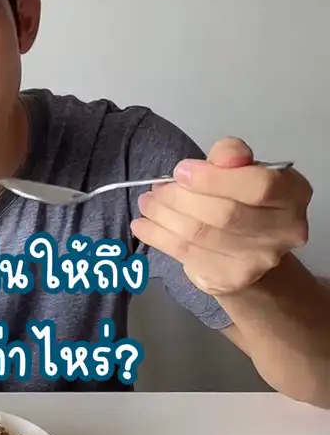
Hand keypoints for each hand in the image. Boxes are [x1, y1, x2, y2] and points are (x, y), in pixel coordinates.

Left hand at [130, 137, 312, 295]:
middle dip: (181, 198)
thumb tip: (221, 157)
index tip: (181, 171)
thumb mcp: (240, 168)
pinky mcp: (230, 279)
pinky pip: (186, 254)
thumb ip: (231, 155)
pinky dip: (158, 236)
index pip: (258, 186)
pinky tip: (142, 226)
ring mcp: (258, 260)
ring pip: (200, 234)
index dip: (214, 178)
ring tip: (146, 203)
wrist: (248, 248)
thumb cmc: (241, 198)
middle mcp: (284, 232)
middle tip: (155, 189)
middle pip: (224, 214)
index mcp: (292, 194)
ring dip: (164, 216)